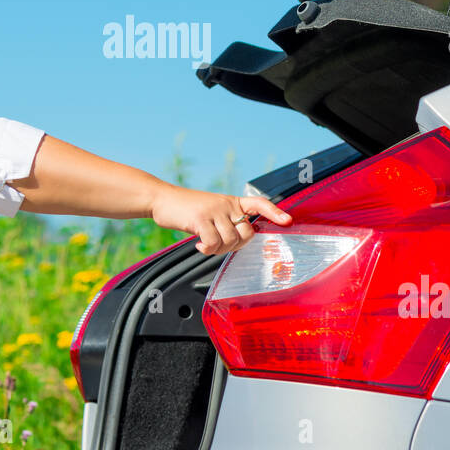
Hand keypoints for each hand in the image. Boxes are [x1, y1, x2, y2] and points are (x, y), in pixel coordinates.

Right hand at [149, 183, 291, 255]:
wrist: (162, 199)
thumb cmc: (187, 209)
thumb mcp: (211, 210)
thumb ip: (227, 221)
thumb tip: (238, 240)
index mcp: (231, 201)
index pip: (259, 203)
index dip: (274, 212)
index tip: (287, 221)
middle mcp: (226, 204)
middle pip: (246, 232)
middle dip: (235, 245)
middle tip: (218, 245)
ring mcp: (214, 210)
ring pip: (230, 240)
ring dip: (218, 249)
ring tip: (205, 244)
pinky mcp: (200, 218)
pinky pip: (213, 243)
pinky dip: (206, 250)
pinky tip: (198, 244)